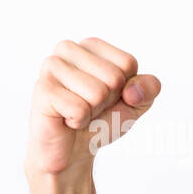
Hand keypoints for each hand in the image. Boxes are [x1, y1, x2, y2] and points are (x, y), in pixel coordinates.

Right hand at [26, 38, 160, 175]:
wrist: (74, 148)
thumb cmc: (102, 119)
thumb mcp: (137, 102)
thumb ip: (149, 88)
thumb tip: (131, 91)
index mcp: (91, 45)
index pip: (128, 63)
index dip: (125, 88)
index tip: (109, 96)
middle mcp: (67, 49)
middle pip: (114, 78)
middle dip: (109, 101)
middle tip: (91, 106)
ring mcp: (51, 67)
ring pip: (97, 93)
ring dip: (93, 111)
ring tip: (78, 111)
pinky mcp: (42, 89)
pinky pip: (79, 109)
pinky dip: (79, 121)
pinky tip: (66, 119)